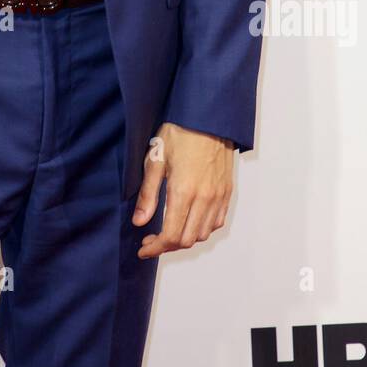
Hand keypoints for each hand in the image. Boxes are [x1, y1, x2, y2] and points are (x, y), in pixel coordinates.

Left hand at [132, 122, 234, 258]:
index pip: (171, 235)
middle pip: (187, 240)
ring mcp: (218, 196)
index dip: (156, 248)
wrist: (207, 117)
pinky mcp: (227, 191)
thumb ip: (148, 195)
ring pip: (203, 234)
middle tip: (151, 240)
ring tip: (169, 231)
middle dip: (167, 246)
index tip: (144, 249)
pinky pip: (217, 222)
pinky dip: (203, 229)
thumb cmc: (180, 133)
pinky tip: (190, 221)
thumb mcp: (156, 160)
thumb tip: (139, 221)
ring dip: (185, 238)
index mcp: (184, 191)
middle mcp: (204, 198)